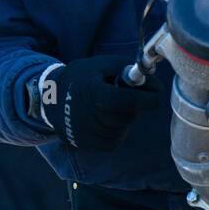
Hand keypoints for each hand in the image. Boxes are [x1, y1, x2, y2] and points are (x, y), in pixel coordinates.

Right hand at [46, 55, 160, 151]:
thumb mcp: (101, 64)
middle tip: (127, 94)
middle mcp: (87, 116)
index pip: (125, 100)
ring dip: (125, 116)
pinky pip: (116, 138)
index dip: (145, 98)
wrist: (51, 99)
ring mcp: (88, 134)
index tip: (157, 94)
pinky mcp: (89, 145)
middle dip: (135, 104)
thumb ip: (127, 69)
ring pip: (123, 127)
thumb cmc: (81, 78)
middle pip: (126, 114)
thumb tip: (154, 83)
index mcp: (91, 93)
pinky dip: (117, 127)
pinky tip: (105, 117)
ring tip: (110, 105)